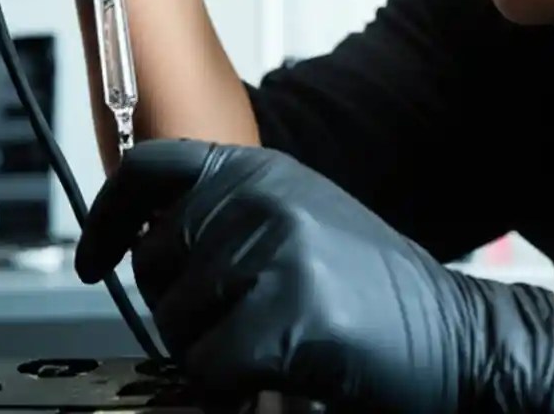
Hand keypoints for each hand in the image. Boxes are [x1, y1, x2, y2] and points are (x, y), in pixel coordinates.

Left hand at [75, 140, 553, 412]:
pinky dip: (233, 384)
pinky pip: (207, 364)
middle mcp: (260, 197)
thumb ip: (224, 219)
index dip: (106, 218)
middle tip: (236, 324)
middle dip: (179, 308)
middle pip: (152, 262)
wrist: (460, 336)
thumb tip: (141, 245)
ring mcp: (272, 250)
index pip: (149, 171)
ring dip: (210, 349)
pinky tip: (279, 369)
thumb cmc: (375, 292)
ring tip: (272, 341)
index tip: (93, 258)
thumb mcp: (297, 224)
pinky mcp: (283, 311)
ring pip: (174, 320)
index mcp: (259, 170)